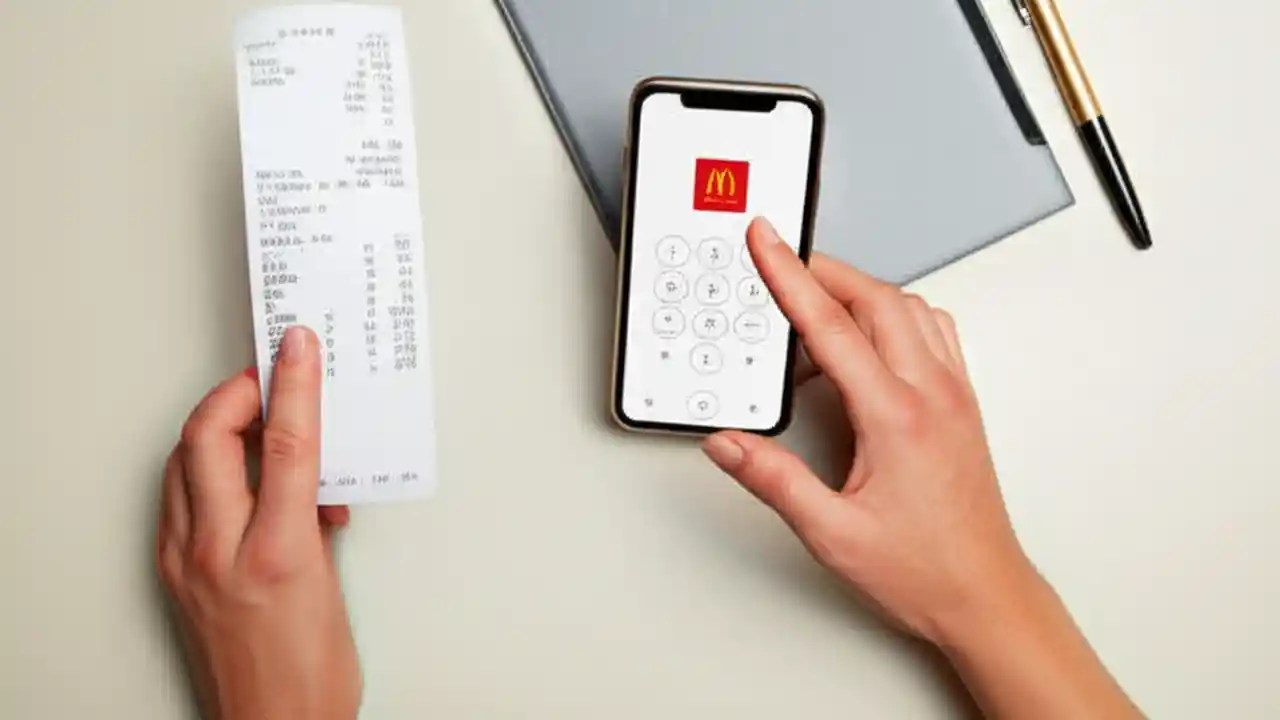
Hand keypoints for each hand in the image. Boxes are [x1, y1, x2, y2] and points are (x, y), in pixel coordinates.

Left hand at [156, 327, 359, 719]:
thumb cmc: (313, 673)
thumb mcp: (332, 582)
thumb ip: (318, 516)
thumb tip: (314, 470)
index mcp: (275, 556)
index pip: (285, 445)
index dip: (293, 384)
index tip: (298, 346)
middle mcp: (218, 554)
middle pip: (209, 438)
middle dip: (237, 393)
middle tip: (271, 377)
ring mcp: (185, 562)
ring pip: (181, 461)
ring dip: (215, 427)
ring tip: (256, 422)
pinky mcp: (171, 572)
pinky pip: (175, 495)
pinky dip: (203, 468)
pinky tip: (235, 474)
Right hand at [703, 218, 1026, 642]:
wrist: (985, 596)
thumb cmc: (925, 570)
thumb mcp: (831, 533)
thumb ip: (774, 480)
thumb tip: (729, 443)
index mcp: (897, 417)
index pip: (832, 327)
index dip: (790, 277)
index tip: (766, 242)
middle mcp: (932, 395)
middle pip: (876, 299)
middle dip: (823, 270)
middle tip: (780, 260)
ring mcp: (953, 395)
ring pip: (910, 309)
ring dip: (861, 292)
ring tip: (816, 301)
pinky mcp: (961, 405)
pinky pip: (932, 333)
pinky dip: (894, 316)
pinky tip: (870, 338)